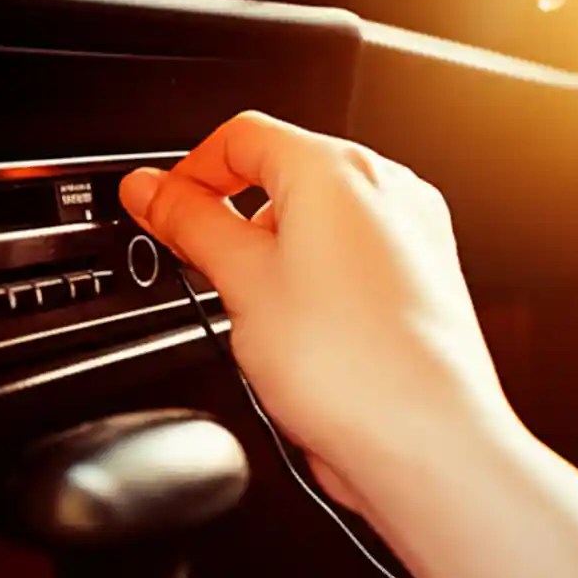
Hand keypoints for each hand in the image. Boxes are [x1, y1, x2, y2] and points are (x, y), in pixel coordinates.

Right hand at [120, 112, 577, 577]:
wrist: (427, 441)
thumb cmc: (350, 366)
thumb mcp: (242, 283)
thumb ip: (190, 223)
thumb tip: (151, 189)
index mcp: (338, 170)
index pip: (242, 136)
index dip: (190, 171)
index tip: (162, 209)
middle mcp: (388, 188)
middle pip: (285, 175)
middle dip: (234, 216)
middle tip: (202, 267)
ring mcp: (413, 233)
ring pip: (320, 222)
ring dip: (276, 253)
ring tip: (258, 317)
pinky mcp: (425, 277)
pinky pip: (355, 257)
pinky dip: (318, 279)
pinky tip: (304, 334)